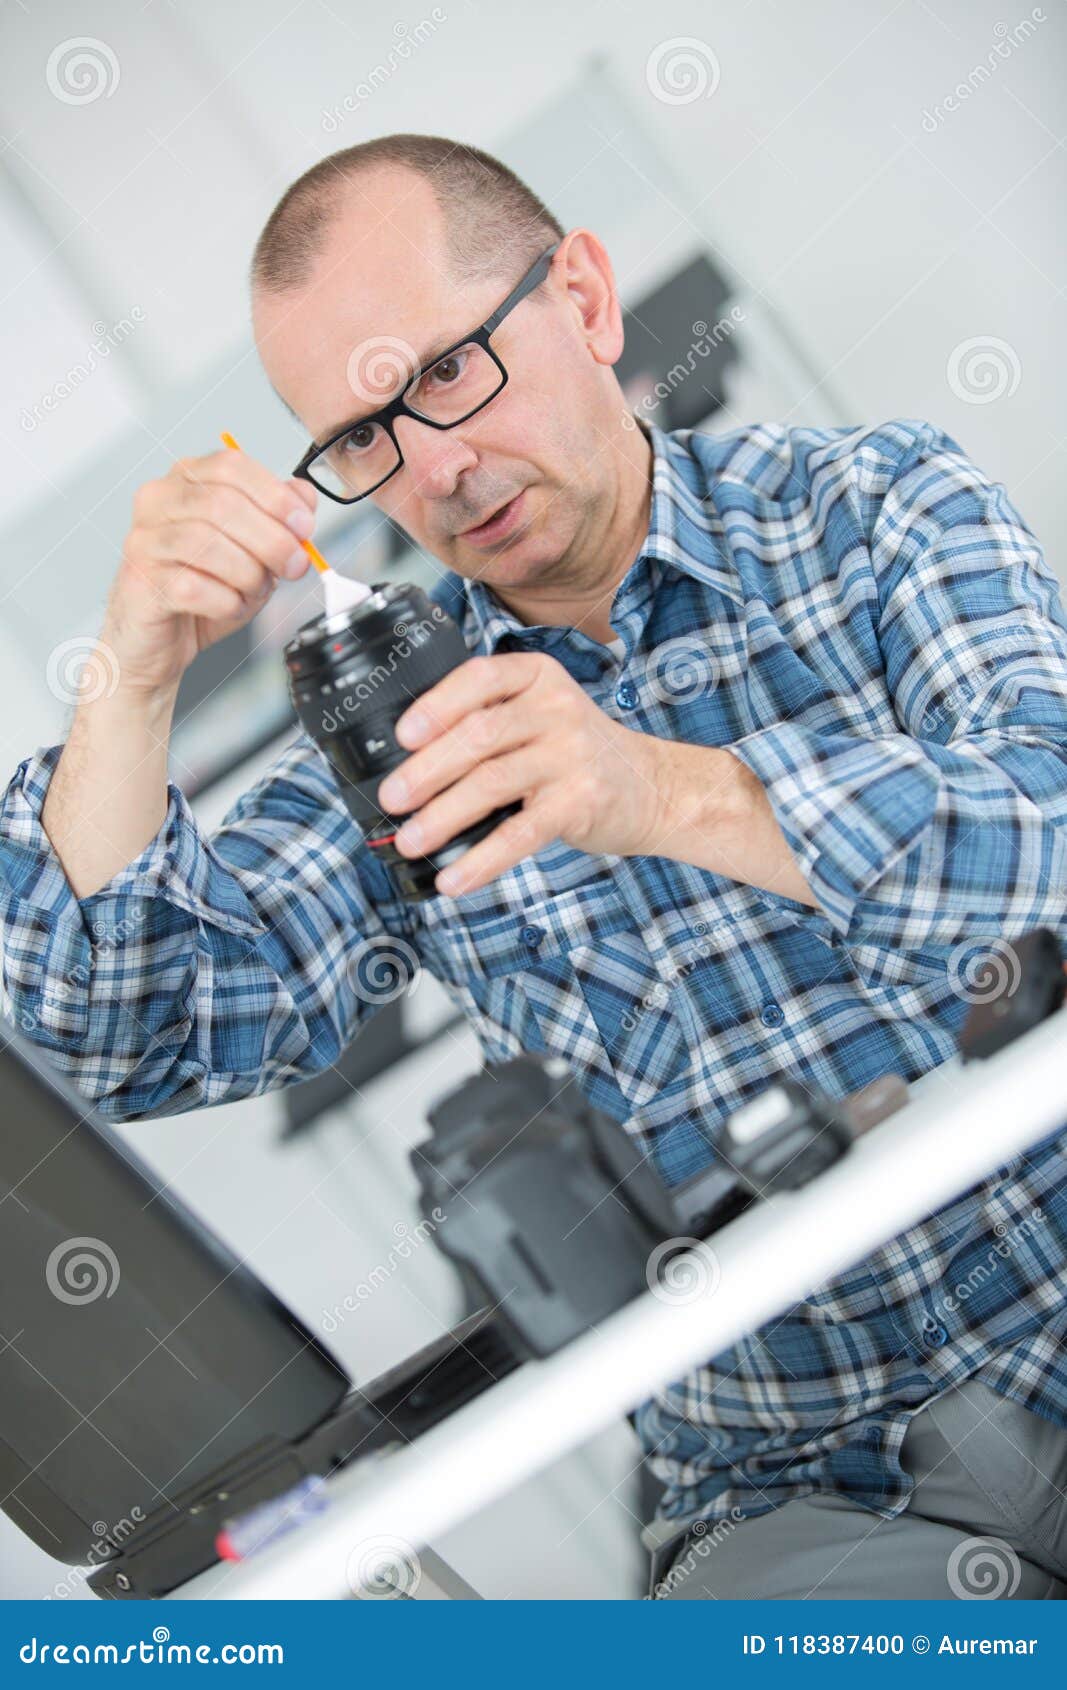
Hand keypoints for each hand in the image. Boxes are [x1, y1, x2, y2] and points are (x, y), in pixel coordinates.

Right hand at [102, 447, 317, 696]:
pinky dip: (226, 602)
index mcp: (185, 479)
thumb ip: (278, 518)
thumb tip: (303, 496)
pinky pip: (192, 587)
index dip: (275, 495)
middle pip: (222, 503)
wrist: (163, 640)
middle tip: (295, 566)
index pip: (230, 465)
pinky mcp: (140, 582)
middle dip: (272, 539)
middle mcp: (157, 501)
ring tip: (256, 590)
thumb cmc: (205, 589)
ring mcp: (144, 540)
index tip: (304, 526)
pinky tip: (231, 606)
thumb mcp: (252, 550)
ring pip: (206, 543)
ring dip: (248, 573)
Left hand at [375, 652, 667, 894]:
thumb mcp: (541, 715)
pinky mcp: (580, 803)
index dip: (437, 706)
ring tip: (411, 841)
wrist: (653, 787)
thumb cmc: (578, 754)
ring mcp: (571, 756)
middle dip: (426, 770)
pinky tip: (454, 879)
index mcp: (537, 678)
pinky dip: (481, 860)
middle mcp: (556, 709)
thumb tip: (408, 762)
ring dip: (442, 816)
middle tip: (392, 798)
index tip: (402, 736)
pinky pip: (520, 834)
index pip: (480, 678)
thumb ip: (490, 721)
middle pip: (479, 735)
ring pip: (492, 783)